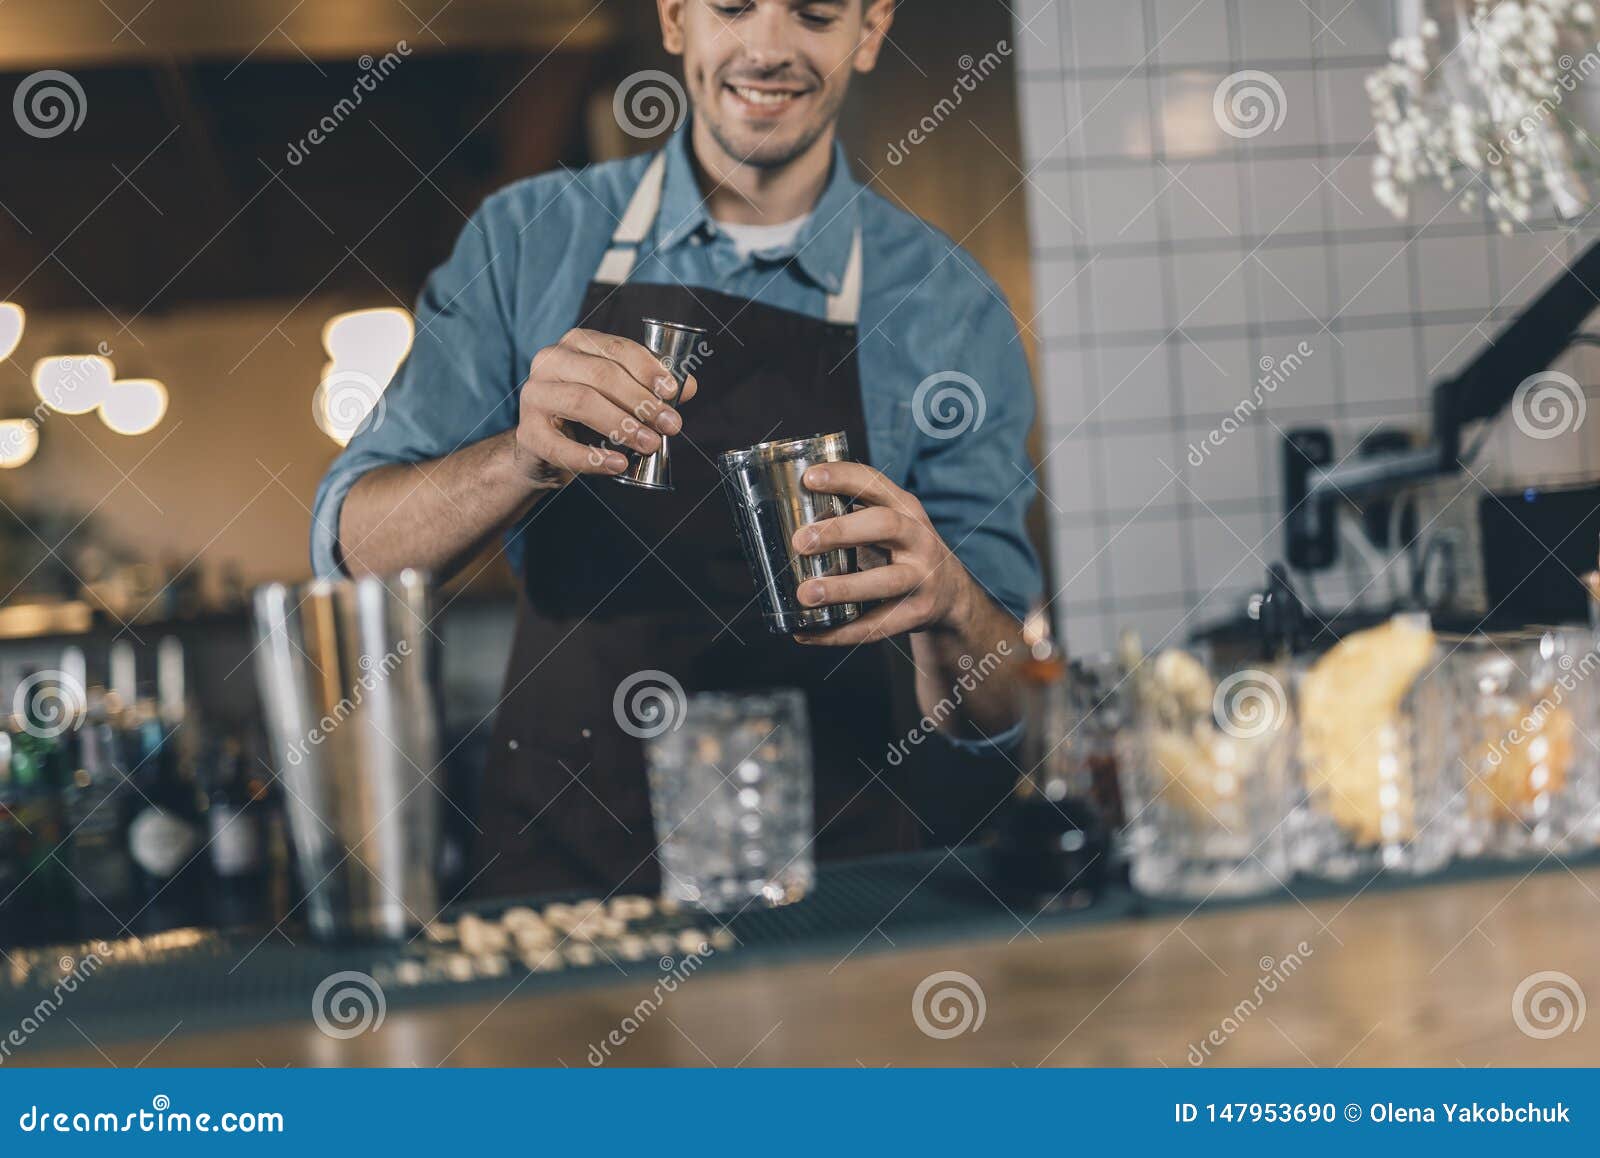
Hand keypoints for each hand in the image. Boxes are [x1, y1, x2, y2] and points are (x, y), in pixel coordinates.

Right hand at [512, 328, 698, 486]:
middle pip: (602, 375)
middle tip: (669, 425)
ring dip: (622, 426)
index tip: (672, 392)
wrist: (546, 450)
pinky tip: (618, 463)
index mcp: (577, 344)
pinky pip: (562, 446)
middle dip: (641, 401)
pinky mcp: (528, 433)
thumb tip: (688, 387)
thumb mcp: (620, 396)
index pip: (616, 348)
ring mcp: (535, 395)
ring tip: (649, 444)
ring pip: (582, 402)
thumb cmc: (588, 416)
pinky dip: (593, 457)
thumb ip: (652, 388)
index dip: (647, 369)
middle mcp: (551, 361)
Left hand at [789, 461, 975, 644]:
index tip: (809, 478)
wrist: (950, 594)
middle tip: (801, 541)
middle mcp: (918, 539)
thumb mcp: (889, 524)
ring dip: (842, 588)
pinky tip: (806, 634)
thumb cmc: (902, 551)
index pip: (875, 484)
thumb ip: (851, 516)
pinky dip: (839, 633)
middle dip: (841, 532)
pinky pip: (877, 627)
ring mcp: (922, 578)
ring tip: (806, 594)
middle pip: (885, 526)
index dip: (844, 477)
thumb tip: (784, 514)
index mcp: (905, 509)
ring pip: (885, 582)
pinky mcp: (917, 613)